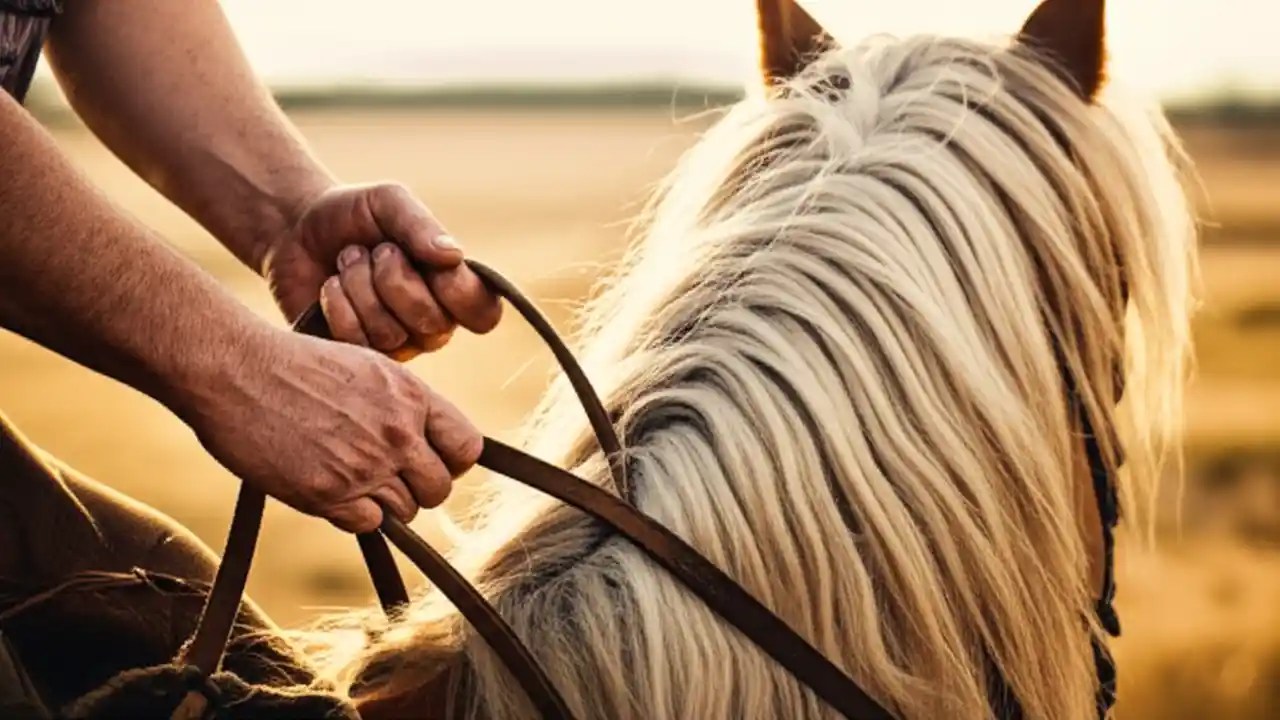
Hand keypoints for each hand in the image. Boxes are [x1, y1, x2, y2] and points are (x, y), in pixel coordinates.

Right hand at [182, 326, 481, 531]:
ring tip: (351, 479)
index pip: (467, 448)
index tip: (430, 461)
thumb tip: (425, 441)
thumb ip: (402, 404)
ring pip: (405, 512)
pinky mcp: (329, 493)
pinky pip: (367, 525)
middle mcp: (397, 432)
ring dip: (384, 504)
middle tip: (388, 479)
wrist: (236, 369)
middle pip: (439, 489)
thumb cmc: (295, 364)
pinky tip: (330, 488)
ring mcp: (365, 465)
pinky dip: (353, 515)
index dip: (451, 461)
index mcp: (411, 395)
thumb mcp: (366, 368)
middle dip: (418, 489)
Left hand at [261, 183, 501, 358]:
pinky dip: (338, 305)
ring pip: (391, 335)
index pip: (484, 314)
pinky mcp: (357, 355)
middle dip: (395, 279)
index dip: (462, 295)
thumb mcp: (388, 202)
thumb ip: (421, 225)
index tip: (436, 263)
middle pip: (433, 324)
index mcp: (452, 287)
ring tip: (349, 262)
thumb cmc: (354, 214)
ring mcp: (395, 344)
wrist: (297, 228)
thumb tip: (453, 256)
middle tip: (377, 251)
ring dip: (361, 286)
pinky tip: (332, 285)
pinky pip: (357, 343)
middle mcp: (430, 322)